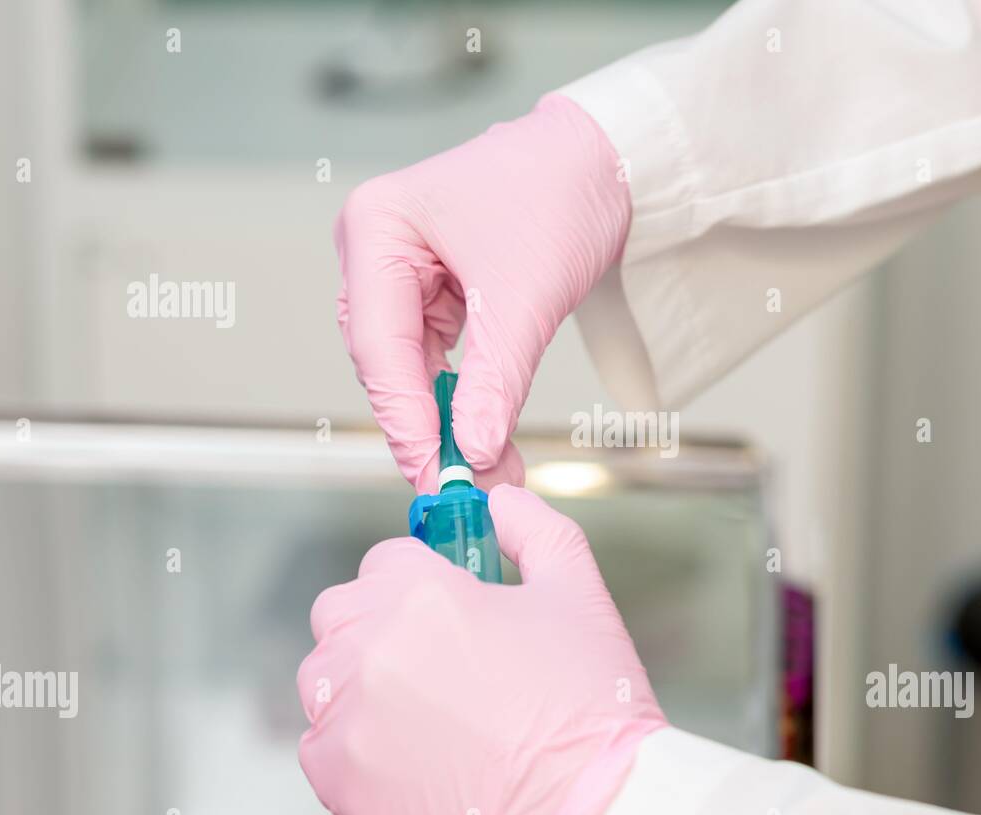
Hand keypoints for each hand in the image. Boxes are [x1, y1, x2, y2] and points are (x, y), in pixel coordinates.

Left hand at [296, 485, 667, 814]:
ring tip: (425, 712)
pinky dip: (352, 746)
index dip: (421, 580)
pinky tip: (408, 754)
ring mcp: (348, 714)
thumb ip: (536, 531)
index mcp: (422, 592)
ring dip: (361, 682)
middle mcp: (371, 646)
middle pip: (342, 611)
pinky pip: (319, 744)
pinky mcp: (339, 778)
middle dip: (381, 623)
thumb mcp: (578, 594)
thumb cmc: (589, 710)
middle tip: (438, 660)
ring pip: (324, 677)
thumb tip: (504, 503)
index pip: (386, 560)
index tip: (446, 607)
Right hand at [333, 94, 630, 491]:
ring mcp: (401, 267)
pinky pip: (437, 355)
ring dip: (446, 417)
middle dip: (426, 424)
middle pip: (387, 360)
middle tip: (461, 484)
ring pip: (411, 365)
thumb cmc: (560, 195)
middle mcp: (376, 246)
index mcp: (377, 228)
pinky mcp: (433, 287)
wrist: (604, 164)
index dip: (405, 419)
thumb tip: (476, 450)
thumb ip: (496, 381)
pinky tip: (485, 434)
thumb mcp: (526, 298)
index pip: (379, 345)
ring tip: (486, 468)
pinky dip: (462, 395)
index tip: (434, 473)